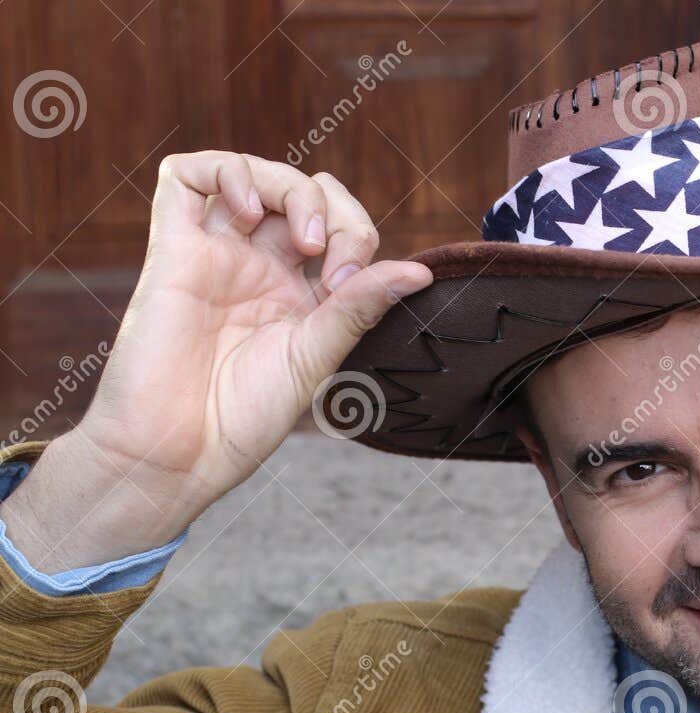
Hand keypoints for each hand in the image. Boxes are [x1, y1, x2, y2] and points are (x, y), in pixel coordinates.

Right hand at [3, 151, 431, 570]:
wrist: (180, 448)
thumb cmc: (247, 417)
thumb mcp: (318, 356)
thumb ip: (361, 306)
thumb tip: (423, 271)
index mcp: (300, 294)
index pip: (342, 228)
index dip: (356, 237)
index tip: (345, 288)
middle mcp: (258, 267)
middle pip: (302, 193)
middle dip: (331, 208)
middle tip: (329, 265)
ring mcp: (215, 253)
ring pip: (252, 174)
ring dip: (287, 186)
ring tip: (297, 238)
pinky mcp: (171, 248)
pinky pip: (185, 176)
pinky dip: (225, 171)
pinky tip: (247, 210)